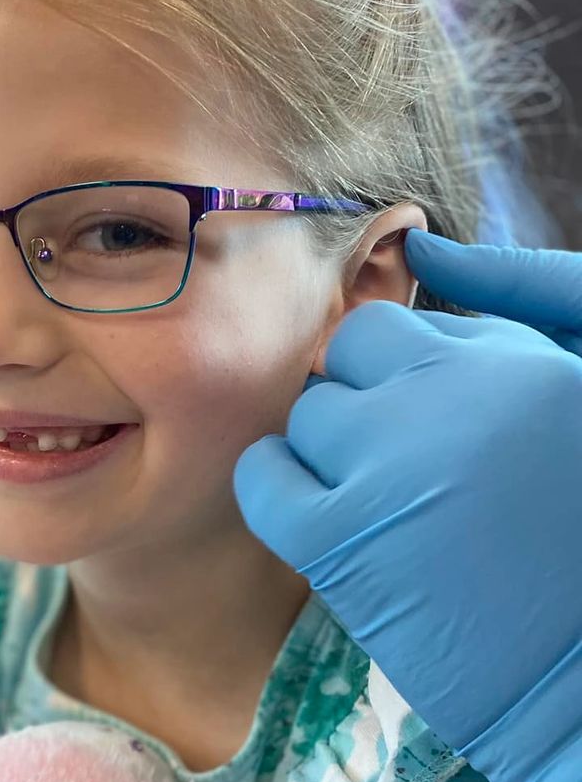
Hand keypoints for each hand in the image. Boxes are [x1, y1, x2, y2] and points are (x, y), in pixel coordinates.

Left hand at [233, 230, 581, 781]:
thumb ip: (519, 291)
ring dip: (331, 459)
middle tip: (416, 474)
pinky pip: (262, 482)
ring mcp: (379, 468)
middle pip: (338, 374)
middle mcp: (432, 399)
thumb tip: (420, 239)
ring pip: (302, 424)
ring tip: (392, 508)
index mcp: (498, 358)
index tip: (428, 428)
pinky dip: (281, 494)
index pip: (381, 332)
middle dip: (366, 414)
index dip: (397, 380)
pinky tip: (333, 526)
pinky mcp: (339, 543)